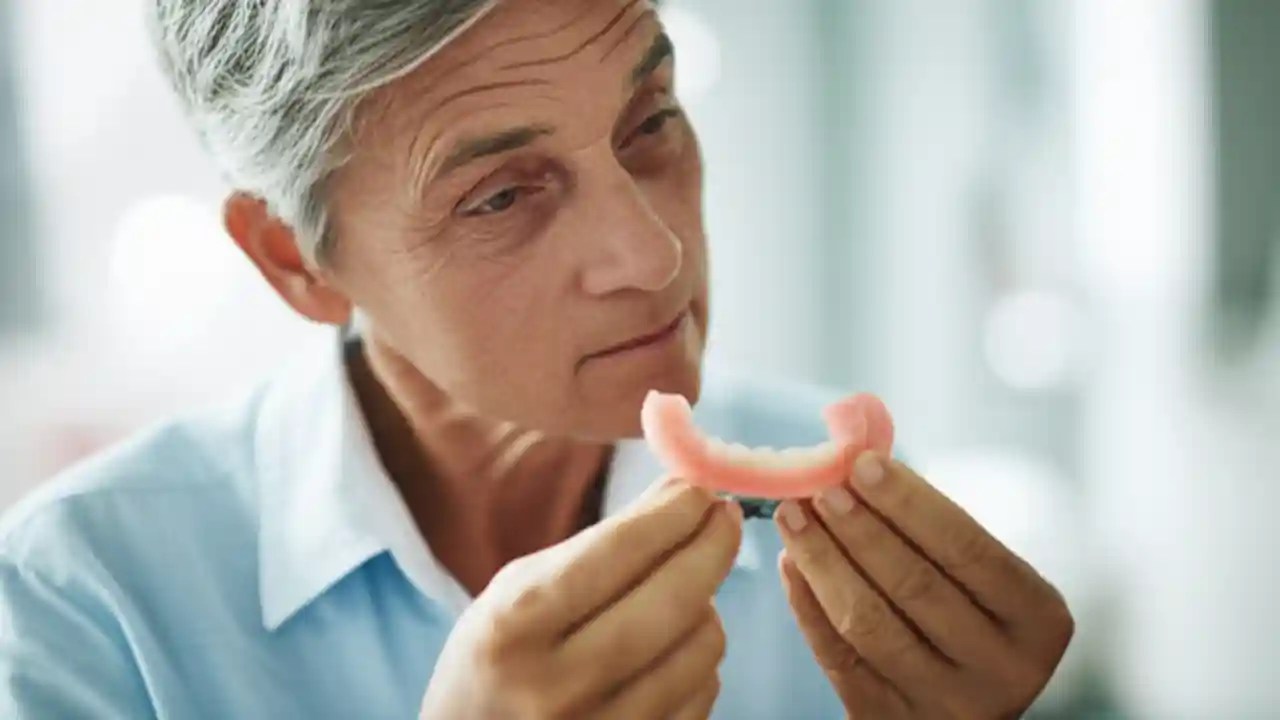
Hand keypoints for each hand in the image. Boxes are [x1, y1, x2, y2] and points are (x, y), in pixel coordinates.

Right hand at [419, 479, 742, 719]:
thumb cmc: (497, 656)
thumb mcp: (518, 590)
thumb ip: (600, 541)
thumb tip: (683, 490)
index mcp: (515, 626)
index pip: (619, 551)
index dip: (674, 513)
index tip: (701, 489)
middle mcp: (558, 685)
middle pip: (674, 599)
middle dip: (712, 546)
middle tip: (723, 517)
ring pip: (701, 646)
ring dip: (706, 605)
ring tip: (683, 590)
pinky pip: (704, 693)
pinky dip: (697, 658)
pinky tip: (673, 645)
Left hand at [775, 452, 1073, 718]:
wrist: (962, 701)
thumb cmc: (969, 612)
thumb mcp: (981, 577)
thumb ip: (932, 525)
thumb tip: (855, 456)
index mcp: (1036, 619)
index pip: (968, 549)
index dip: (910, 503)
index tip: (861, 463)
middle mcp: (1001, 669)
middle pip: (914, 585)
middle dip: (858, 528)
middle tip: (818, 486)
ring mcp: (945, 704)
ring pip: (869, 623)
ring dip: (823, 560)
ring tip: (793, 515)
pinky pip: (839, 658)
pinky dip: (808, 606)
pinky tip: (790, 562)